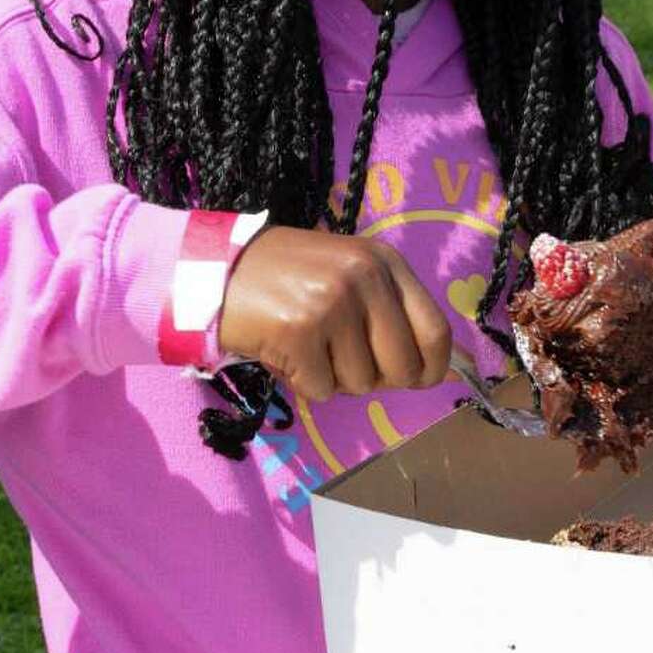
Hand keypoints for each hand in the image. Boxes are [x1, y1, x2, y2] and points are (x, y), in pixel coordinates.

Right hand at [218, 226, 453, 403]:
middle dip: (377, 379)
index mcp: (385, 262)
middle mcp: (365, 277)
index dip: (431, 368)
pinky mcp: (299, 332)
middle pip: (404, 367)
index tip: (417, 380)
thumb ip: (391, 313)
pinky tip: (285, 351)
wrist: (217, 270)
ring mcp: (332, 303)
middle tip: (343, 361)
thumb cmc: (288, 278)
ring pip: (361, 384)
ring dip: (333, 377)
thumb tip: (435, 371)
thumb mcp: (349, 275)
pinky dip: (303, 381)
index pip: (436, 331)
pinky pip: (321, 390)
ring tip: (308, 345)